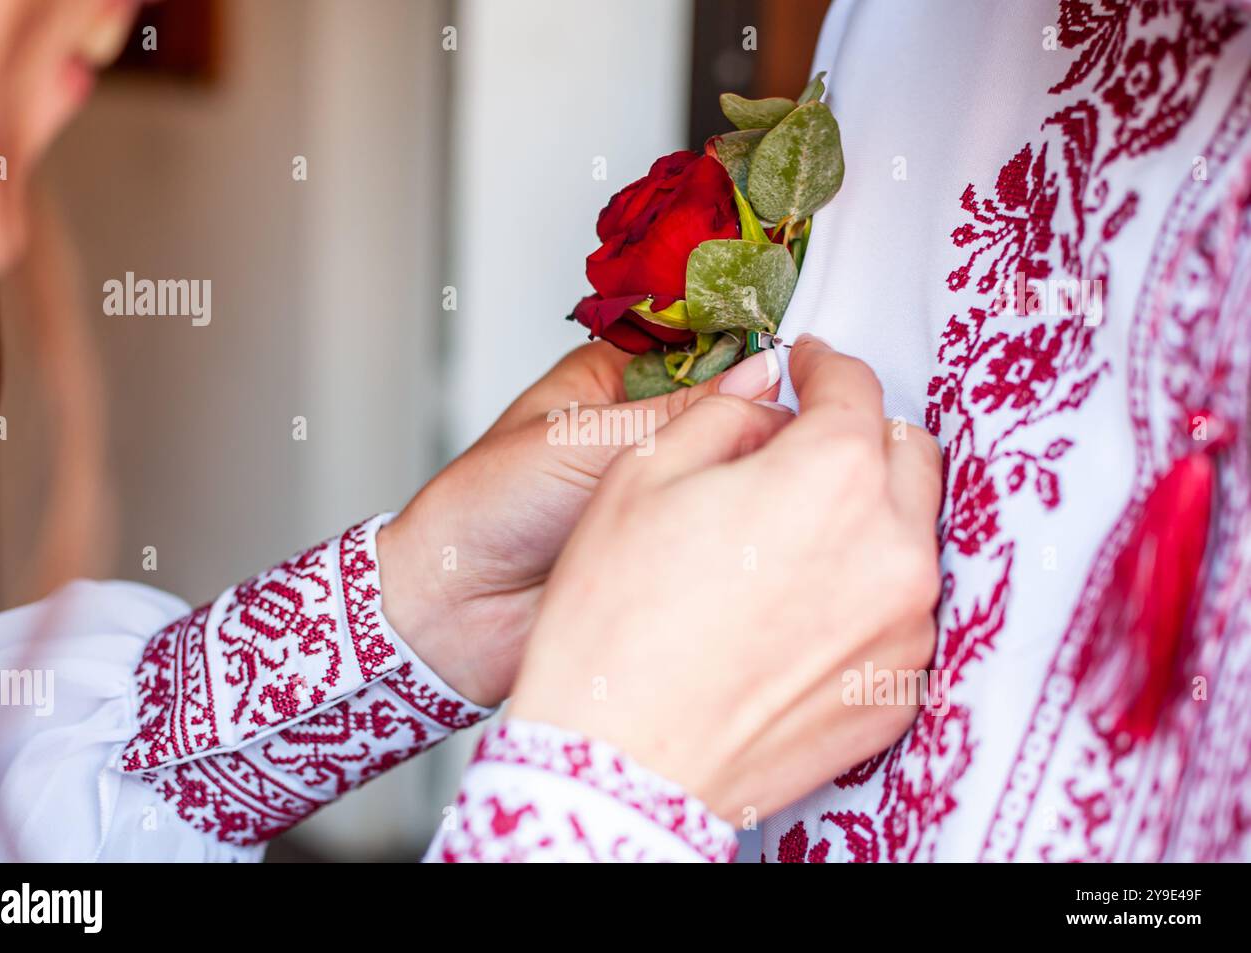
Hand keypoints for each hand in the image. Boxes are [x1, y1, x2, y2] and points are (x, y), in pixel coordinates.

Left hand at [376, 341, 783, 706]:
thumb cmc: (489, 508)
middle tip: (818, 427)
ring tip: (806, 472)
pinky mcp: (671, 544)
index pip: (700, 348)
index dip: (751, 353)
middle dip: (766, 419)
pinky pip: (722, 527)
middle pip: (726, 410)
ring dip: (760, 473)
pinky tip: (781, 522)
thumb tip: (764, 372)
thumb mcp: (586, 442)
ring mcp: (661, 490)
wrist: (453, 611)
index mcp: (613, 379)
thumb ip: (678, 412)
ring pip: (729, 469)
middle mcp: (643, 429)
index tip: (808, 363)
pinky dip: (747, 525)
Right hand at [509, 335, 942, 822]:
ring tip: (787, 547)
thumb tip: (764, 403)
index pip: (856, 386)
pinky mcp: (898, 693)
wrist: (618, 764)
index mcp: (834, 476)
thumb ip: (722, 415)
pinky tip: (794, 615)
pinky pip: (898, 617)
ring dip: (865, 521)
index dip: (823, 365)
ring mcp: (906, 630)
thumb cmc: (616, 627)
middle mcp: (894, 548)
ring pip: (909, 539)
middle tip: (802, 452)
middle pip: (907, 456)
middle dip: (859, 438)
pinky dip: (861, 597)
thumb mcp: (642, 476)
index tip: (808, 368)